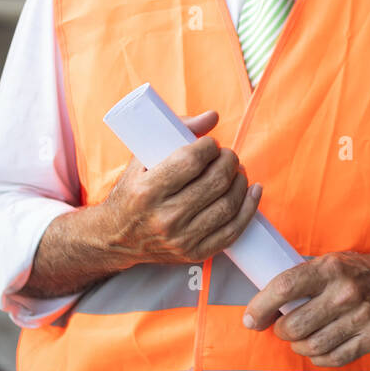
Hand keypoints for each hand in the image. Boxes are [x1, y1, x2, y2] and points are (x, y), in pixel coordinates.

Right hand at [100, 110, 259, 266]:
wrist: (115, 238)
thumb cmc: (131, 192)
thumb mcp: (142, 159)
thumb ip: (176, 132)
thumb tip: (213, 117)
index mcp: (147, 191)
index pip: (192, 162)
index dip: (209, 147)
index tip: (211, 144)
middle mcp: (165, 218)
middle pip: (215, 182)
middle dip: (229, 161)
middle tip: (228, 156)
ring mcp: (181, 239)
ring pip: (228, 205)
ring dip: (241, 182)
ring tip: (237, 171)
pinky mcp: (194, 253)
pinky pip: (233, 231)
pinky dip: (249, 208)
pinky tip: (253, 191)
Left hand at [242, 249, 369, 366]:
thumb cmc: (349, 273)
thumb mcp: (325, 262)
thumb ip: (297, 280)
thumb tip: (259, 308)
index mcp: (330, 268)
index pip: (284, 288)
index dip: (260, 307)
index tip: (251, 319)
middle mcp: (347, 292)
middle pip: (296, 325)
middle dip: (281, 330)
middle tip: (283, 326)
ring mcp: (362, 316)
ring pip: (312, 346)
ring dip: (298, 345)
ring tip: (300, 337)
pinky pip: (333, 359)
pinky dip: (318, 357)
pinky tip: (317, 347)